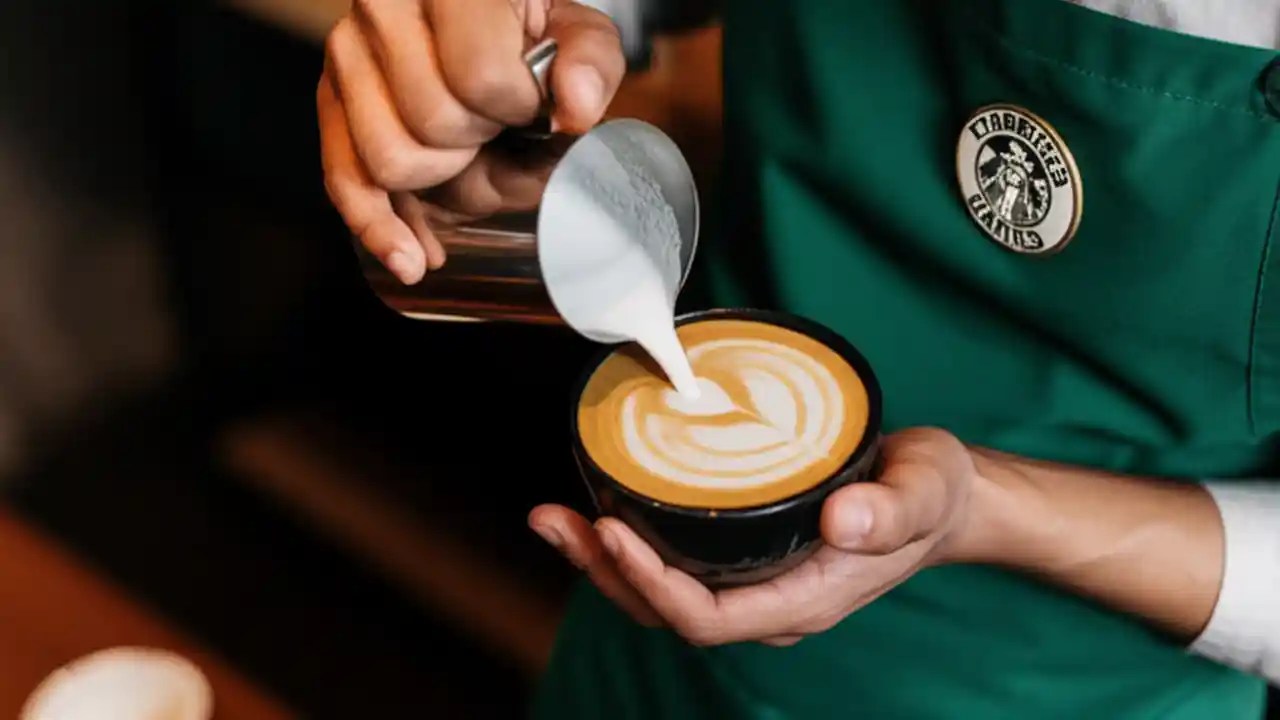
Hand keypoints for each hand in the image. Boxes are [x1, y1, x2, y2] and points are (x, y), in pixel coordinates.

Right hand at [318, 0, 625, 283]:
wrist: (483, 31)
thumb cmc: (528, 36)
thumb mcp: (575, 35)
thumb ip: (591, 61)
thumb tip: (575, 106)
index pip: (478, 77)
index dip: (516, 107)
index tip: (528, 99)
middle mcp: (385, 7)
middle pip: (431, 124)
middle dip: (478, 141)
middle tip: (497, 122)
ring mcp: (349, 52)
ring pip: (389, 161)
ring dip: (440, 174)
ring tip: (465, 145)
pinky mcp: (331, 98)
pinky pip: (345, 181)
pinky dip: (379, 229)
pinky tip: (412, 258)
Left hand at [529, 428, 978, 645]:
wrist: (939, 499)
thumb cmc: (931, 494)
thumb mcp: (926, 490)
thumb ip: (894, 509)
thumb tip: (846, 519)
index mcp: (803, 599)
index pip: (708, 617)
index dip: (653, 583)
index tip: (615, 529)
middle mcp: (769, 601)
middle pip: (667, 610)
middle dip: (605, 571)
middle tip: (555, 520)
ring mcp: (754, 583)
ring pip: (661, 591)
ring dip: (603, 558)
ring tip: (555, 517)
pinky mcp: (743, 555)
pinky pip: (674, 562)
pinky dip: (629, 540)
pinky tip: (599, 502)